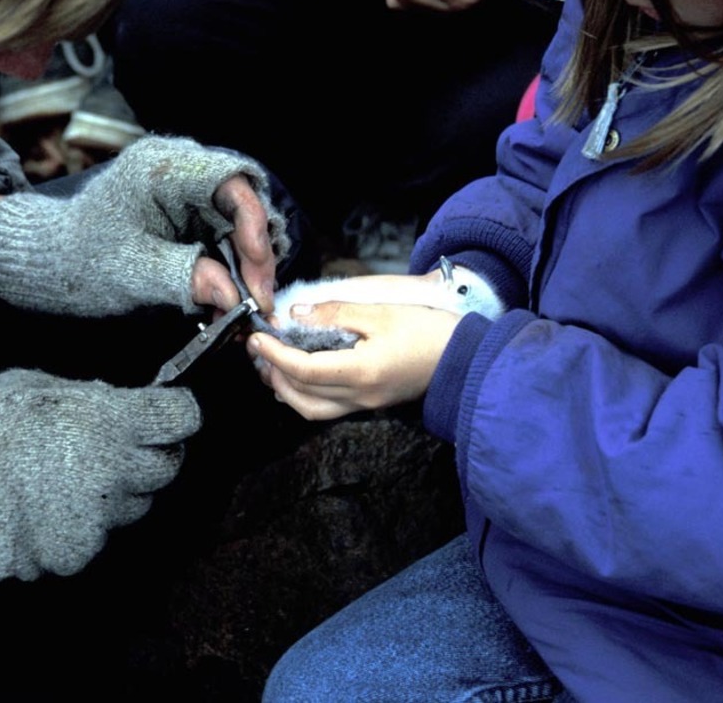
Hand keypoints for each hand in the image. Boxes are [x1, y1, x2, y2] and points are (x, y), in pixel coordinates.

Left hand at [0, 135, 288, 317]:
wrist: (54, 261)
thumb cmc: (81, 260)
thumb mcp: (131, 274)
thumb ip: (183, 280)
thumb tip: (233, 297)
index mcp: (160, 169)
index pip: (228, 179)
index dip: (251, 220)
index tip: (256, 265)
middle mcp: (181, 171)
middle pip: (241, 204)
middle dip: (255, 254)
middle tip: (258, 301)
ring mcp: (188, 193)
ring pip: (239, 225)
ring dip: (248, 267)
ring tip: (246, 308)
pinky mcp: (191, 216)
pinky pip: (225, 239)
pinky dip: (231, 269)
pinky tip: (230, 300)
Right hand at [0, 369, 199, 607]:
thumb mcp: (32, 387)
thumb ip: (86, 398)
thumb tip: (117, 402)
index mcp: (109, 421)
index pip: (181, 416)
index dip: (176, 412)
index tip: (165, 411)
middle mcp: (115, 472)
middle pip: (166, 466)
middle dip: (151, 452)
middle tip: (115, 444)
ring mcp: (97, 520)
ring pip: (133, 505)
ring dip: (117, 490)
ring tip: (67, 477)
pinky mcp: (75, 554)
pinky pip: (96, 536)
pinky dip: (81, 524)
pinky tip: (42, 508)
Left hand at [248, 301, 460, 419]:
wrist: (464, 358)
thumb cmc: (427, 331)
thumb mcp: (380, 312)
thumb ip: (335, 313)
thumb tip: (296, 314)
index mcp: (361, 372)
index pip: (304, 371)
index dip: (275, 355)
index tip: (258, 338)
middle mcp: (359, 396)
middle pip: (301, 397)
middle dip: (273, 374)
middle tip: (260, 350)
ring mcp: (365, 405)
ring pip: (312, 410)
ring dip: (287, 390)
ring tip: (273, 365)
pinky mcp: (370, 404)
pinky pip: (327, 408)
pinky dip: (305, 394)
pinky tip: (300, 375)